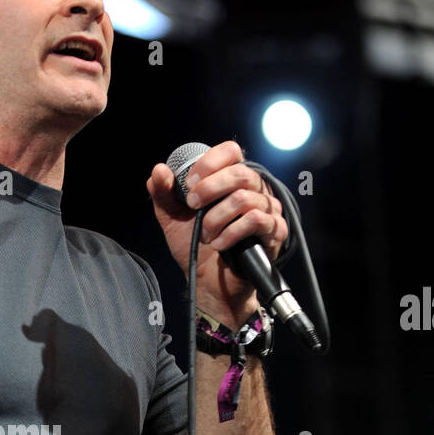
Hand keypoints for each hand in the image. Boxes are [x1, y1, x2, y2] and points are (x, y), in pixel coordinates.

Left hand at [146, 140, 287, 327]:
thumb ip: (164, 194)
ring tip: (206, 235)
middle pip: (240, 172)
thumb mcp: (173, 218)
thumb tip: (159, 170)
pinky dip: (231, 232)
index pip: (231, 151)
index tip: (189, 183)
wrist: (207, 282)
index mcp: (232, 180)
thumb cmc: (195, 246)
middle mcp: (254, 189)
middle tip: (193, 208)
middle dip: (210, 189)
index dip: (209, 162)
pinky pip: (256, 220)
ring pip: (244, 198)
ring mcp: (268, 209)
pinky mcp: (275, 231)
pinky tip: (220, 244)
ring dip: (216, 218)